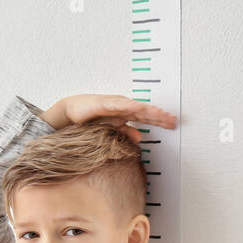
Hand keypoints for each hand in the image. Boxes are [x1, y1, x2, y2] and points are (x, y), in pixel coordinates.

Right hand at [41, 94, 177, 142]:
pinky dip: (130, 106)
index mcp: (125, 114)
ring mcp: (115, 104)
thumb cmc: (89, 121)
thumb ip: (125, 133)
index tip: (171, 124)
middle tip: (172, 120)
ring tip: (161, 114)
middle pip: (145, 111)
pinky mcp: (104, 104)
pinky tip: (140, 108)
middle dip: (159, 116)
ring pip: (136, 107)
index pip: (146, 117)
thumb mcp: (110, 131)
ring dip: (149, 110)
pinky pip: (120, 105)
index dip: (159, 120)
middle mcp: (123, 107)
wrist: (70, 114)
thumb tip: (141, 138)